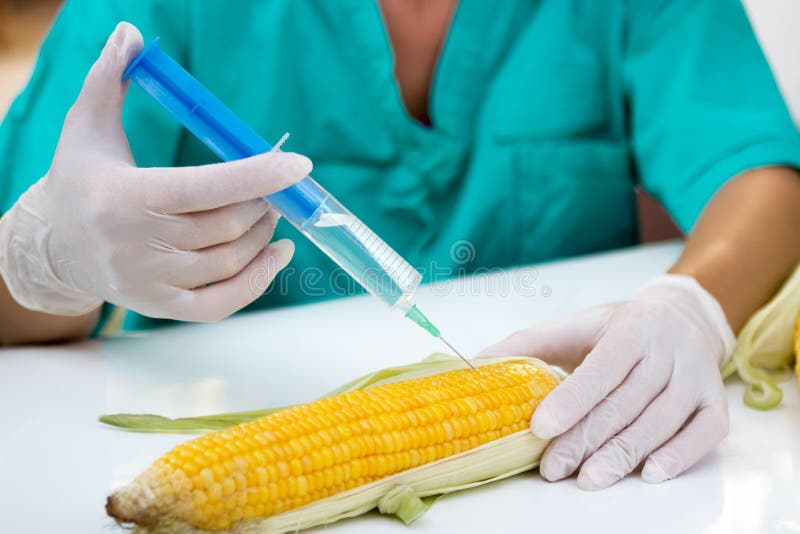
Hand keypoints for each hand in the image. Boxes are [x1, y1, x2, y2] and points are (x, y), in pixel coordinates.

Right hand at [0, 23, 311, 321]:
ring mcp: (149, 282)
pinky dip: (257, 281)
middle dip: (263, 203)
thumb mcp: (87, 128)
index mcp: (125, 198)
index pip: (205, 187)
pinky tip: (277, 254)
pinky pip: (220, 304)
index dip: (258, 175)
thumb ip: (107, 79)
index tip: (298, 164)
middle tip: (278, 187)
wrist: (53, 247)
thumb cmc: (78, 180)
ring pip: (229, 260)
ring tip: (271, 213)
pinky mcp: (160, 307)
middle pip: (226, 225)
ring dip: (263, 234)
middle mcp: (138, 245)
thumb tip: (131, 32)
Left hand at [479, 274, 735, 488]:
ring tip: (588, 479)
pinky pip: (703, 434)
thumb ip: (530, 344)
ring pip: (659, 423)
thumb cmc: (620, 327)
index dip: (571, 400)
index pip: (600, 369)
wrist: (684, 316)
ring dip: (623, 455)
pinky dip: (678, 456)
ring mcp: (695, 379)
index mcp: (631, 330)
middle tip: (553, 468)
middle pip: (624, 404)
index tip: (541, 427)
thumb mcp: (577, 324)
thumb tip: (478, 362)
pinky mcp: (715, 404)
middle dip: (585, 439)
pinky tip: (648, 473)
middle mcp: (667, 353)